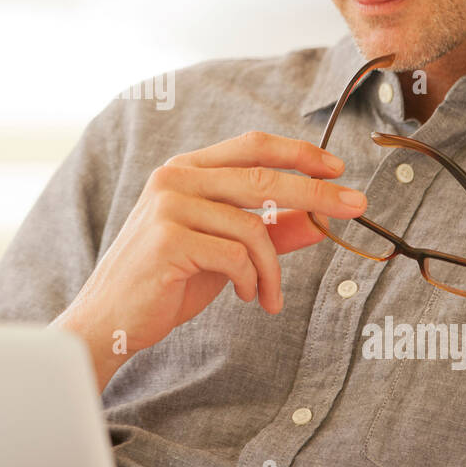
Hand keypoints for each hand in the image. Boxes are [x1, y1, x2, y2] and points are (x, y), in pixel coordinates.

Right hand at [52, 131, 365, 391]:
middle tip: (355, 207)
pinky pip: (236, 256)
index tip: (337, 169)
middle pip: (263, 177)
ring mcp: (168, 205)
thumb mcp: (223, 252)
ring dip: (272, 269)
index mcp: (186, 170)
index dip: (298, 153)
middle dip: (316, 194)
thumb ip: (266, 231)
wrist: (109, 320)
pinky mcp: (169, 239)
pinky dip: (251, 281)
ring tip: (268, 295)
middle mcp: (174, 178)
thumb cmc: (164, 283)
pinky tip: (245, 297)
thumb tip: (318, 221)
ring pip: (253, 227)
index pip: (252, 146)